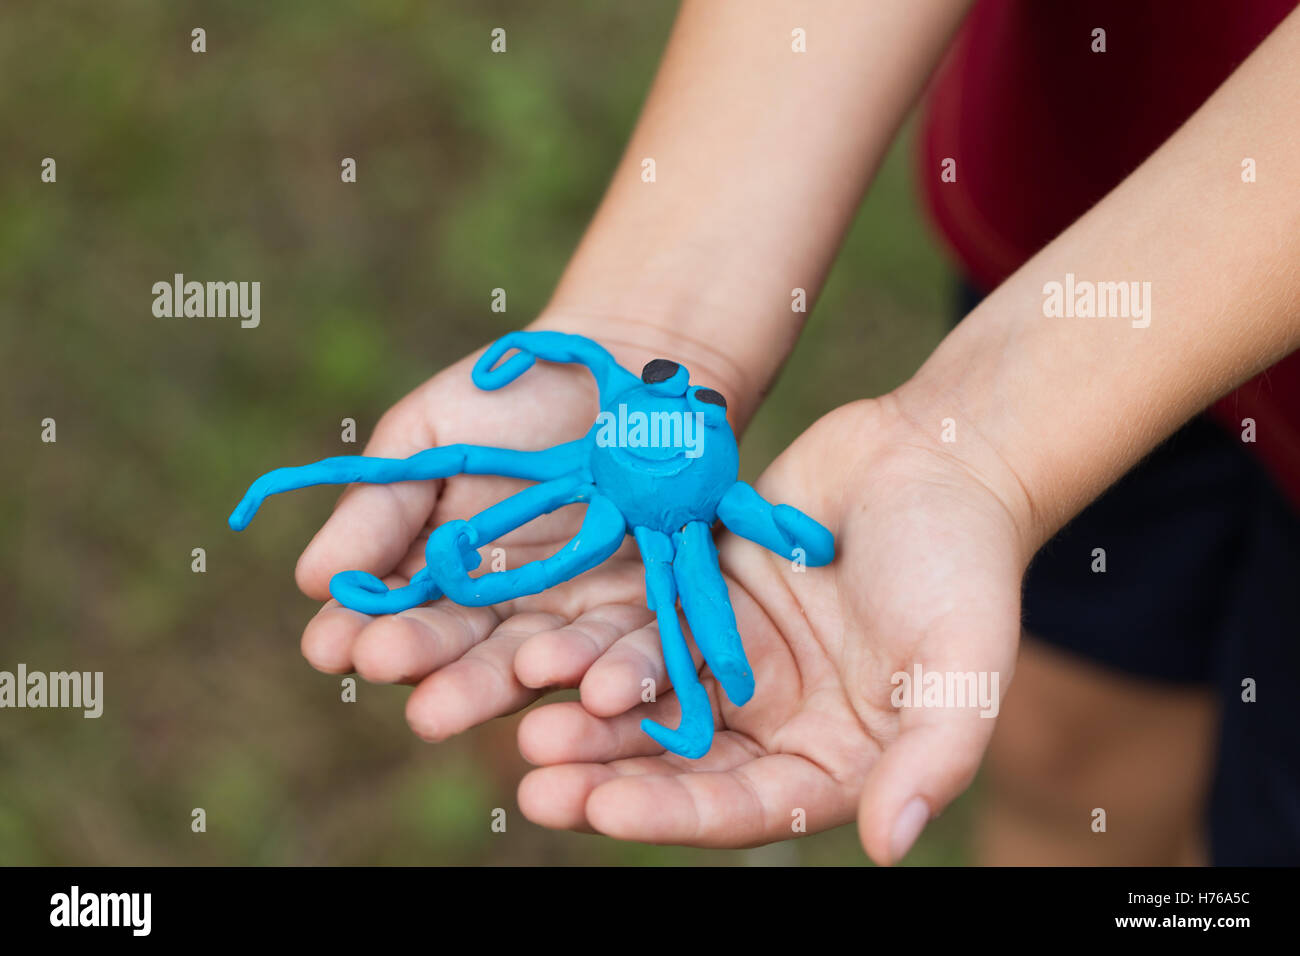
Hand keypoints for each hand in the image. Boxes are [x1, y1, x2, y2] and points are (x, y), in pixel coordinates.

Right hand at [292, 312, 750, 743]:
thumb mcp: (430, 438)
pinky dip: (606, 672)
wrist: (622, 371)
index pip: (398, 618)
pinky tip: (583, 685)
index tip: (330, 645)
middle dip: (433, 671)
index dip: (362, 634)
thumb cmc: (511, 401)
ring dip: (503, 685)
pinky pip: (627, 651)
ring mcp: (575, 617)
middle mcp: (505, 612)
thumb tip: (312, 580)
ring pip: (539, 665)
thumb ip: (380, 505)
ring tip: (478, 690)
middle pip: (466, 655)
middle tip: (398, 683)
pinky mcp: (645, 612)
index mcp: (442, 578)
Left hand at [514, 395, 1034, 863]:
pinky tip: (547, 648)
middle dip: (609, 775)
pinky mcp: (709, 599)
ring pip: (652, 697)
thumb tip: (888, 850)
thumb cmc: (964, 564)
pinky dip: (601, 642)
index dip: (675, 810)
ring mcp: (740, 658)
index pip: (747, 805)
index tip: (602, 809)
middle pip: (683, 763)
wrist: (933, 453)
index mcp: (837, 757)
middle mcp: (779, 721)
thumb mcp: (963, 664)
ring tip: (526, 717)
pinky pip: (648, 627)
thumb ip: (934, 757)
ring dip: (590, 713)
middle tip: (534, 786)